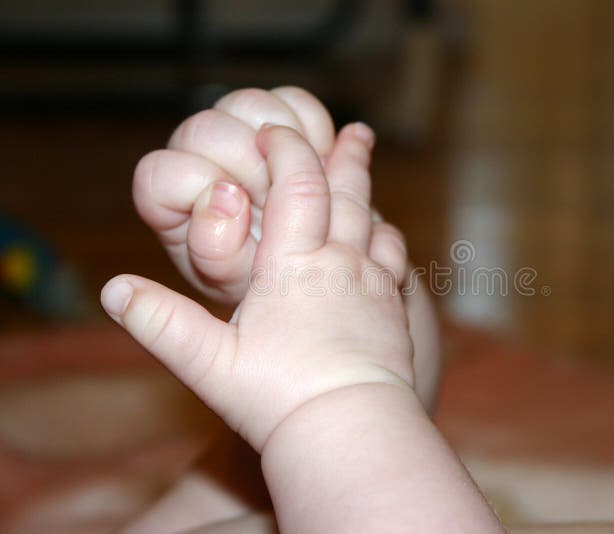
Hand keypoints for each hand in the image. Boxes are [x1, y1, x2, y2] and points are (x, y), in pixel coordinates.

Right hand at [104, 125, 414, 449]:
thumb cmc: (278, 398)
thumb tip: (113, 290)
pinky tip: (383, 238)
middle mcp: (340, 264)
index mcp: (294, 265)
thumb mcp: (209, 363)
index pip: (296, 187)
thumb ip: (162, 324)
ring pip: (374, 222)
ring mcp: (373, 287)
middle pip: (346, 194)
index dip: (288, 152)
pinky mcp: (393, 313)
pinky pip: (393, 261)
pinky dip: (386, 238)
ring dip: (368, 193)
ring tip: (367, 174)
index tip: (277, 132)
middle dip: (344, 158)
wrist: (350, 432)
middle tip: (353, 130)